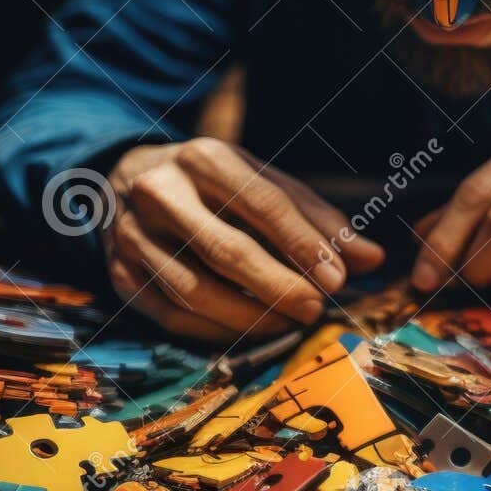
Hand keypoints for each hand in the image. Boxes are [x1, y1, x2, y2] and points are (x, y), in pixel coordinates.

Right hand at [102, 137, 383, 340]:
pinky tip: (252, 331)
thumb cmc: (211, 184)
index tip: (338, 278)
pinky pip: (172, 316)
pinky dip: (217, 330)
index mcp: (204, 158)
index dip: (302, 243)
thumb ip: (316, 219)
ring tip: (289, 323)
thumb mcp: (261, 183)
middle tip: (315, 309)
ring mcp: (131, 236)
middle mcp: (160, 193)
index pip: (261, 202)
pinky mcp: (119, 275)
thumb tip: (372, 259)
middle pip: (225, 250)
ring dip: (249, 317)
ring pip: (195, 290)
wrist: (121, 180)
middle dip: (278, 286)